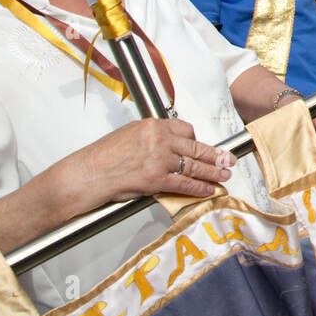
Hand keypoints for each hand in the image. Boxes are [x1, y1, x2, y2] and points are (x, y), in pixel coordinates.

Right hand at [80, 119, 233, 203]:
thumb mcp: (129, 134)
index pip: (185, 130)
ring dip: (212, 172)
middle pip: (195, 147)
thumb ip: (151, 137)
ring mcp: (159, 160)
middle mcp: (159, 140)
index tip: (204, 147)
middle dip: (215, 155)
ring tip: (224, 175)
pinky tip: (208, 190)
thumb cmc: (102, 157)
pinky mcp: (156, 180)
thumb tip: (167, 144)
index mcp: (152, 126)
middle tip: (228, 160)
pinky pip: (184, 183)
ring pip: (194, 166)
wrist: (87, 174)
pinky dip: (199, 188)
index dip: (196, 141)